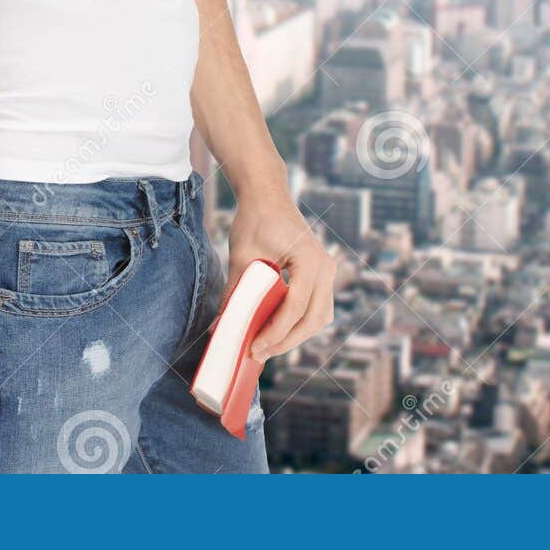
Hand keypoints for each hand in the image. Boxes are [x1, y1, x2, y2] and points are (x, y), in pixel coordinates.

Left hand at [227, 186, 335, 360]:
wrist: (267, 195)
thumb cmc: (254, 220)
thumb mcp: (241, 256)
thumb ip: (235, 292)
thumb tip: (222, 327)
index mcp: (309, 259)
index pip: (295, 308)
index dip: (275, 334)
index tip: (253, 348)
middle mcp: (325, 266)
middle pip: (313, 319)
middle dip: (286, 341)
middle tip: (258, 353)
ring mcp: (327, 270)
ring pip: (319, 317)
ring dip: (295, 335)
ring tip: (266, 345)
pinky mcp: (321, 273)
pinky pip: (318, 307)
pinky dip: (300, 323)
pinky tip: (277, 330)